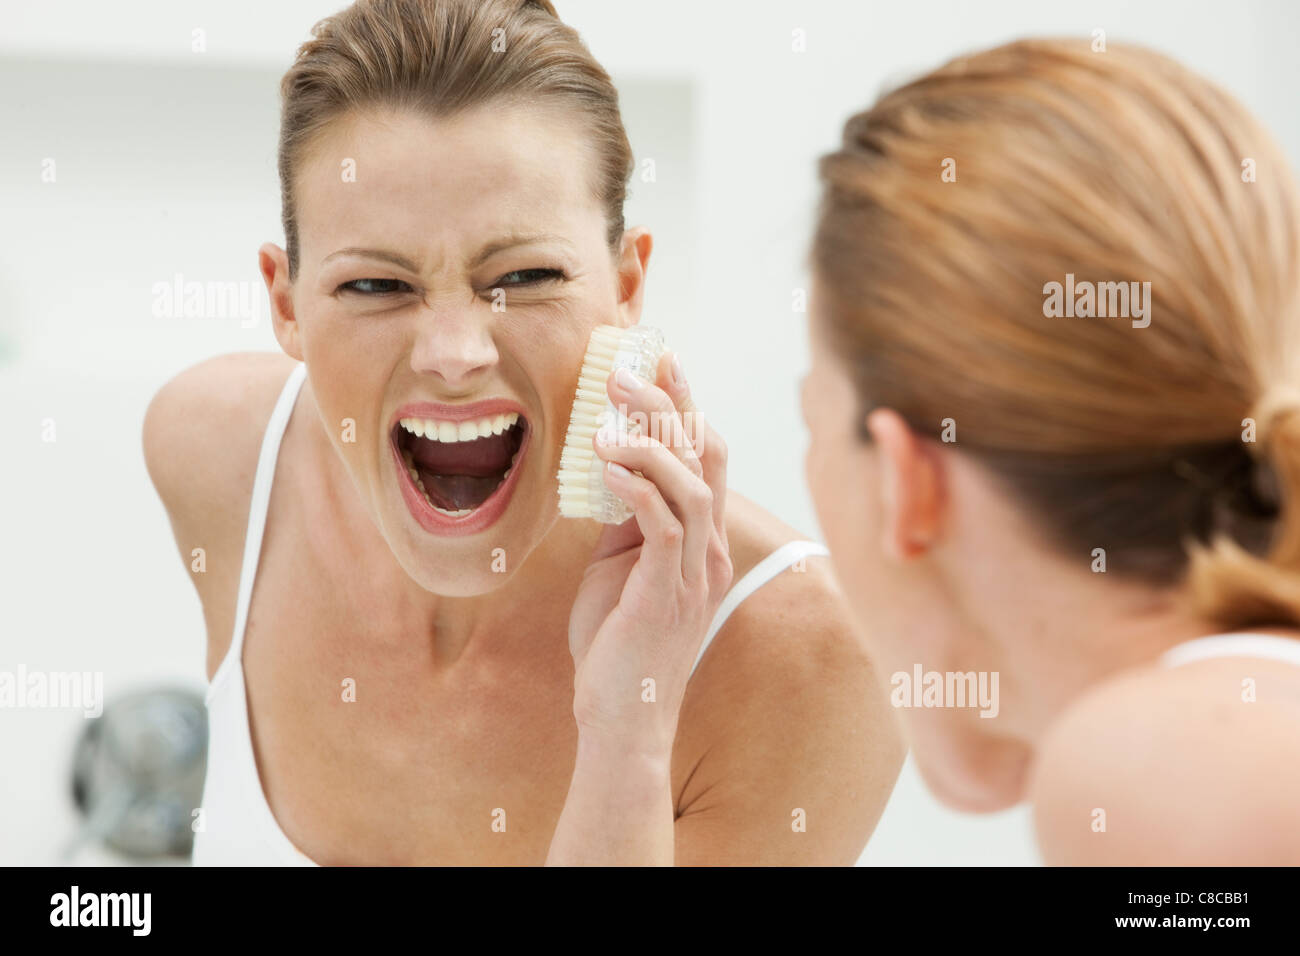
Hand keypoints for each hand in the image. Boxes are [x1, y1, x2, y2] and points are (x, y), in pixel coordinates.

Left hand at [566, 349, 732, 754]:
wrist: (620, 716)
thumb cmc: (617, 641)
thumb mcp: (619, 566)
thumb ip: (624, 519)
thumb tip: (608, 467)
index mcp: (702, 540)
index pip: (705, 457)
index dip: (687, 404)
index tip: (661, 358)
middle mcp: (709, 551)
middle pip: (706, 458)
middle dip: (670, 405)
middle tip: (629, 366)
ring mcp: (694, 574)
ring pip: (691, 485)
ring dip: (650, 439)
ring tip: (610, 407)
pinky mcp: (667, 595)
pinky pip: (664, 529)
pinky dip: (639, 490)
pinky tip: (608, 465)